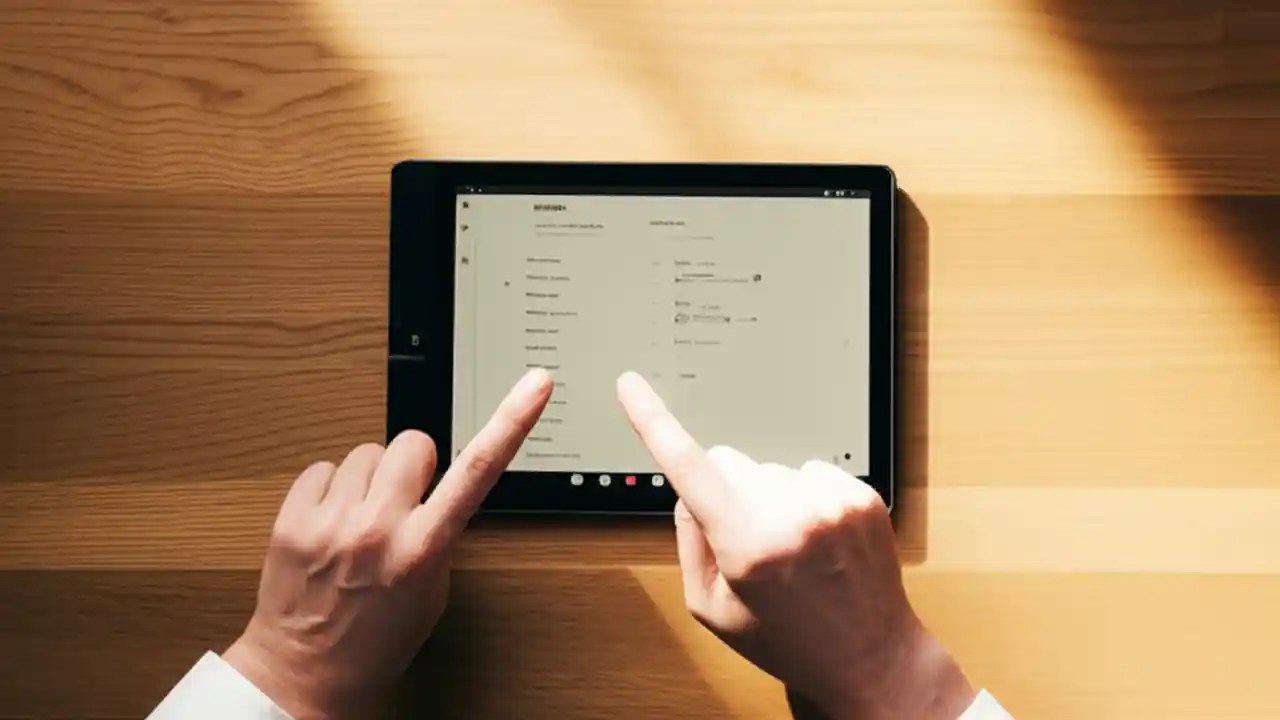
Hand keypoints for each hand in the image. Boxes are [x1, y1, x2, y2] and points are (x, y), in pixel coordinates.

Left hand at [223, 368, 552, 718]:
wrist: (303, 675)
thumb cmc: (373, 642)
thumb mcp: (432, 592)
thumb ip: (440, 534)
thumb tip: (439, 489)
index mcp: (423, 549)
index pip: (479, 470)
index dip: (513, 421)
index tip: (536, 387)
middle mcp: (379, 529)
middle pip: (413, 443)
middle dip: (415, 463)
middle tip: (404, 498)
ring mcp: (332, 522)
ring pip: (365, 452)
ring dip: (369, 479)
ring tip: (360, 520)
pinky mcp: (292, 519)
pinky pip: (321, 468)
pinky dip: (329, 490)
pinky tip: (330, 522)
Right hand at [616, 372, 974, 719]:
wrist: (869, 656)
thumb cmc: (787, 639)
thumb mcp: (712, 608)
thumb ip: (688, 540)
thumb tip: (687, 488)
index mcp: (749, 550)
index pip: (689, 469)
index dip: (652, 420)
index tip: (631, 386)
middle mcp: (793, 520)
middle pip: (728, 462)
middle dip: (725, 490)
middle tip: (749, 542)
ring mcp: (832, 505)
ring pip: (769, 468)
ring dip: (770, 497)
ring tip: (792, 550)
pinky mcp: (861, 496)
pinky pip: (808, 471)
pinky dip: (805, 497)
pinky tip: (818, 538)